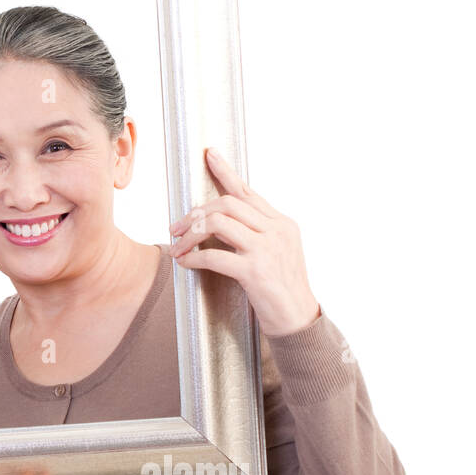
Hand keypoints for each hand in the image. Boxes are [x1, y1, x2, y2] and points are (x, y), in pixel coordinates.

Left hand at [169, 147, 321, 337]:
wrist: (299, 320)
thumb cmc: (282, 288)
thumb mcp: (277, 252)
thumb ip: (256, 232)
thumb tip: (222, 219)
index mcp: (282, 223)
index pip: (248, 192)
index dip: (226, 172)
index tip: (209, 155)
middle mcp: (276, 230)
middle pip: (227, 203)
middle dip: (195, 213)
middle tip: (176, 228)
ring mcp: (267, 249)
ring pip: (218, 222)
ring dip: (190, 234)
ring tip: (177, 247)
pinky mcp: (255, 271)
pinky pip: (214, 256)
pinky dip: (193, 258)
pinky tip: (184, 263)